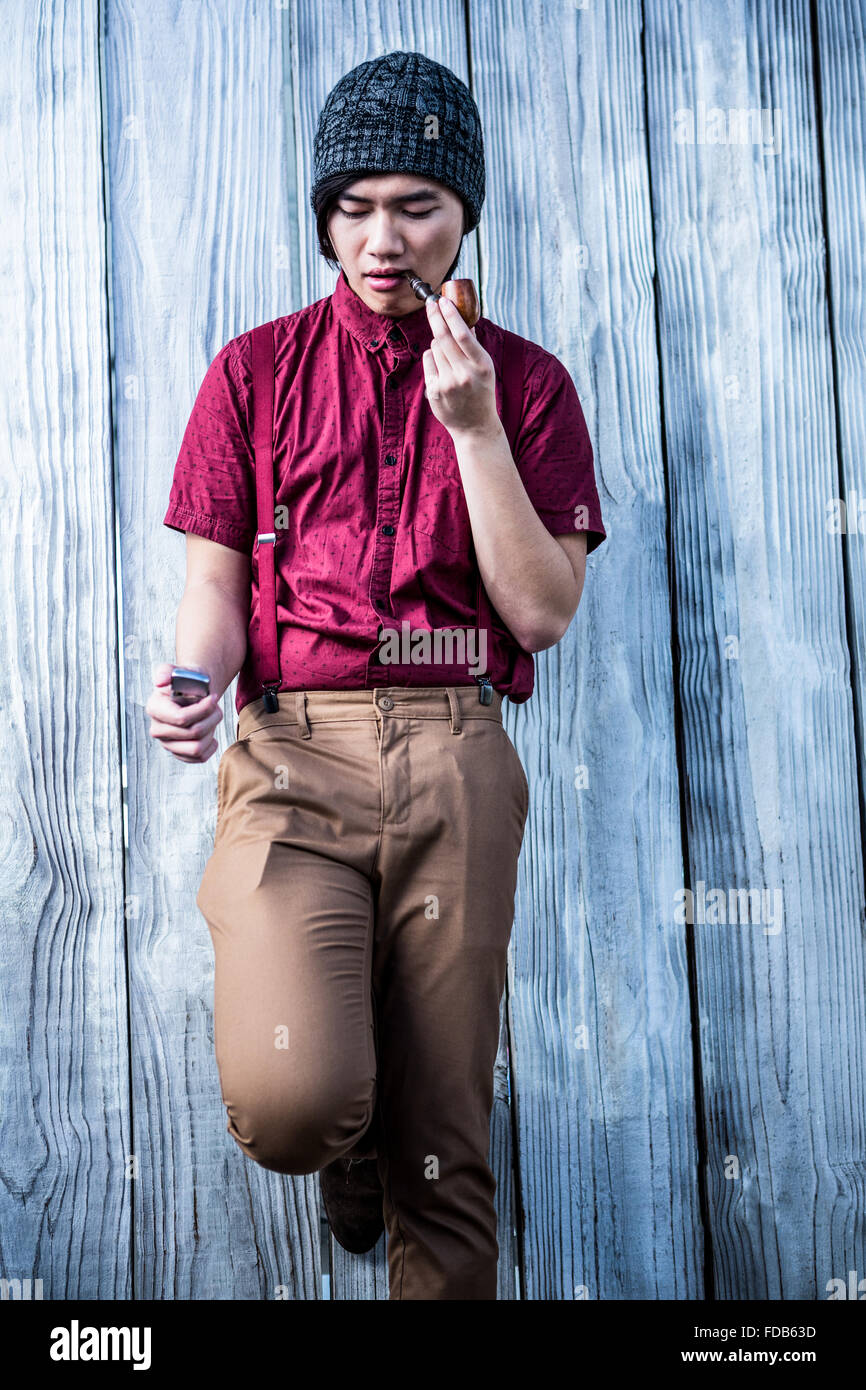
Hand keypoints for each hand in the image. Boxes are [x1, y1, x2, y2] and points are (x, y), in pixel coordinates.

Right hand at [145, 661, 221, 762]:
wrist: (192, 693)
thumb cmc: (186, 681)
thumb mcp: (178, 671)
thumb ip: (166, 671)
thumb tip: (160, 681)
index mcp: (155, 708)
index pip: (181, 718)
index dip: (203, 710)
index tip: (214, 697)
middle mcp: (157, 729)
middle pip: (194, 732)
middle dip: (211, 718)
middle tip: (216, 707)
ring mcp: (167, 744)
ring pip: (197, 748)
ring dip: (212, 730)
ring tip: (213, 717)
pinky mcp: (179, 754)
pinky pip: (200, 758)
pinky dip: (211, 745)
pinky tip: (211, 731)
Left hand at [422, 295, 498, 438]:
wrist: (475, 426)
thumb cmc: (481, 391)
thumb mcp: (485, 368)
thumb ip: (474, 346)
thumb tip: (464, 319)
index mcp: (481, 365)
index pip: (462, 334)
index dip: (450, 315)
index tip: (442, 300)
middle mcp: (464, 373)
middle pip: (443, 337)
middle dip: (435, 317)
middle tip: (430, 304)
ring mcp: (448, 383)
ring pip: (434, 348)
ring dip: (438, 344)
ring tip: (449, 357)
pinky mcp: (434, 391)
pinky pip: (428, 361)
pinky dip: (433, 359)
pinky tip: (442, 370)